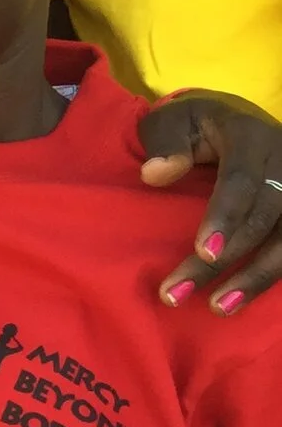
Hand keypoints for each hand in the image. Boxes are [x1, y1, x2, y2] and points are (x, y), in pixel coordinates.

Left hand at [138, 90, 281, 312]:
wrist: (233, 118)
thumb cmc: (194, 123)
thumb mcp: (173, 120)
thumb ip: (165, 143)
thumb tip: (155, 174)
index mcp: (251, 136)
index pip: (242, 181)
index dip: (224, 217)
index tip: (203, 251)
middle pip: (262, 218)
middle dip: (225, 260)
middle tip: (178, 293)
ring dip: (255, 279)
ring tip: (219, 308)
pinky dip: (271, 275)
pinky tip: (245, 298)